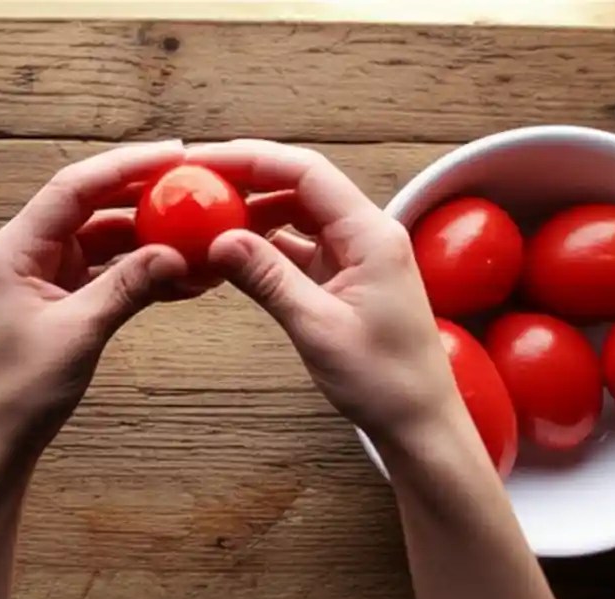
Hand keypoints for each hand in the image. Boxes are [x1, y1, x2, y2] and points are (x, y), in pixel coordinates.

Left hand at [0, 141, 191, 458]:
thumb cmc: (17, 391)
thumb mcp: (78, 333)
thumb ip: (127, 287)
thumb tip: (173, 253)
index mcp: (15, 248)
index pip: (74, 187)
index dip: (125, 166)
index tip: (171, 156)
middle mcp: (29, 252)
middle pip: (93, 204)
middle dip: (144, 196)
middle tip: (193, 188)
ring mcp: (49, 273)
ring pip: (108, 238)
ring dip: (151, 239)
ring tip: (198, 238)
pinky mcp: (66, 297)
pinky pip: (112, 270)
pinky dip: (145, 271)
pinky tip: (182, 275)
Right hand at [187, 140, 459, 445]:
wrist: (420, 423)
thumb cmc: (385, 381)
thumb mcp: (317, 327)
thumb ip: (268, 279)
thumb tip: (219, 240)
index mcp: (371, 234)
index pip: (305, 172)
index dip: (251, 159)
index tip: (204, 160)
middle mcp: (366, 235)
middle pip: (299, 185)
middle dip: (246, 180)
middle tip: (194, 184)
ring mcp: (355, 256)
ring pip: (296, 216)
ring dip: (252, 214)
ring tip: (205, 217)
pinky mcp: (345, 279)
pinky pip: (298, 248)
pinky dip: (264, 246)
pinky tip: (231, 253)